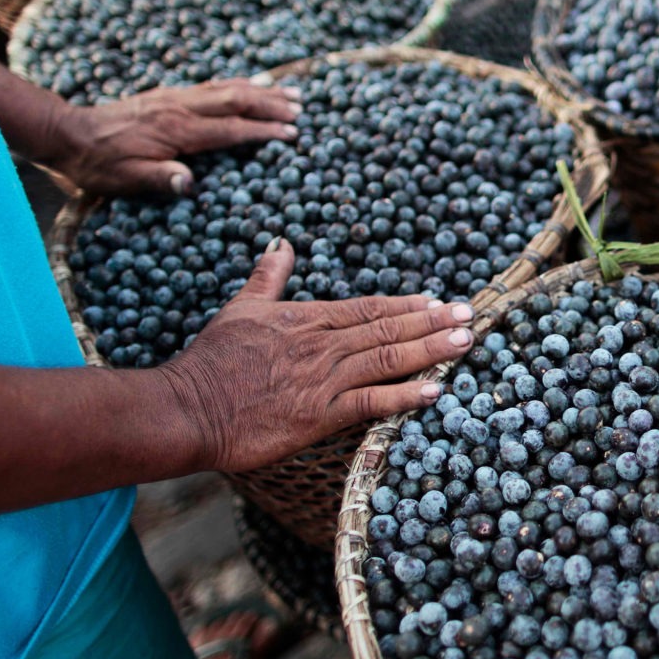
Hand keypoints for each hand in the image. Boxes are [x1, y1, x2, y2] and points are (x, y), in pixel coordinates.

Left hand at [51, 80, 302, 196]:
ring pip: (226, 87)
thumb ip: (160, 179)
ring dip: (260, 89)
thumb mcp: (126, 179)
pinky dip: (236, 84)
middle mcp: (180, 107)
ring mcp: (174, 97)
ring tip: (289, 91)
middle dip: (272, 102)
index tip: (291, 133)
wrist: (68, 134)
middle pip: (235, 99)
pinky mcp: (167, 95)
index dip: (263, 130)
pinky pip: (211, 85)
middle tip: (302, 107)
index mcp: (176, 130)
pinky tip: (249, 85)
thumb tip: (190, 182)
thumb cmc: (99, 164)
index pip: (230, 128)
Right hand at [157, 240, 474, 472]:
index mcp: (307, 319)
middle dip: (432, 322)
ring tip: (465, 342)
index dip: (407, 305)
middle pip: (387, 328)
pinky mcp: (318, 415)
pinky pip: (371, 402)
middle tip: (470, 316)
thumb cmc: (211, 360)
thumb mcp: (240, 308)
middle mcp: (322, 345)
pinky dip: (405, 395)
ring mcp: (322, 380)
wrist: (187, 406)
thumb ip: (268, 277)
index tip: (438, 301)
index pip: (368, 308)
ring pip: (387, 358)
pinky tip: (435, 389)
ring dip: (430, 349)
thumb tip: (281, 244)